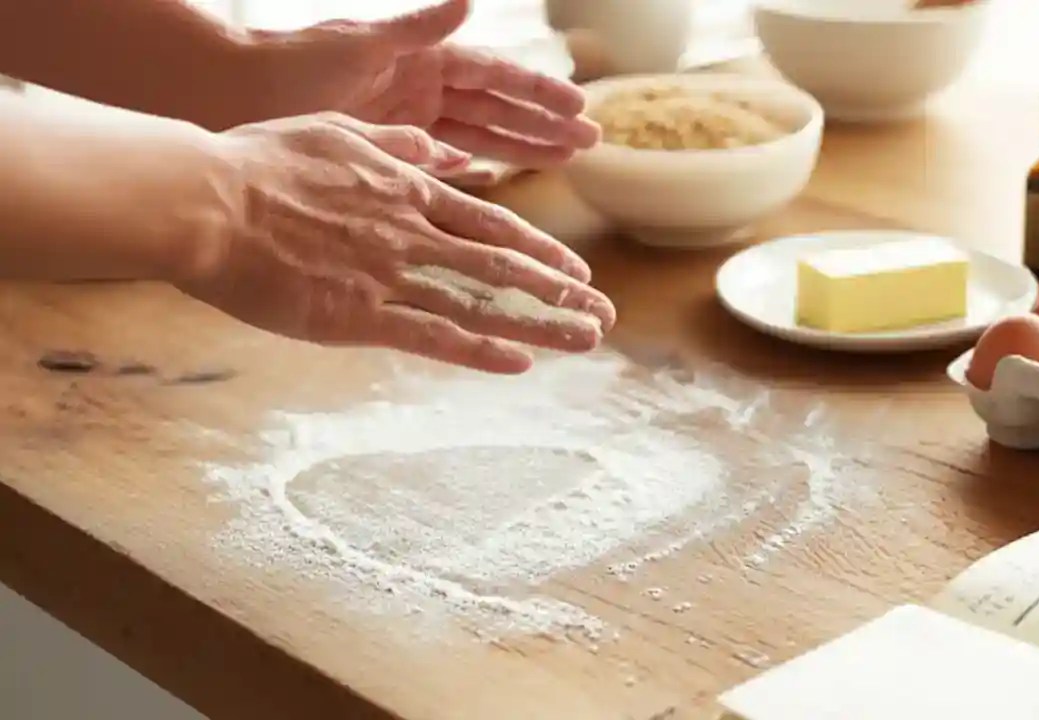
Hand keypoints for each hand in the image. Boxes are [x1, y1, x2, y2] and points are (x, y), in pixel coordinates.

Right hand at [179, 111, 614, 373]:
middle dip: (561, 292)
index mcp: (408, 190)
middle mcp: (412, 233)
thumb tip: (439, 147)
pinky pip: (432, 336)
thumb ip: (396, 142)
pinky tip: (520, 363)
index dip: (540, 252)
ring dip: (542, 324)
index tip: (575, 271)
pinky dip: (480, 350)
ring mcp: (390, 275)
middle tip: (604, 312)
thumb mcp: (337, 132)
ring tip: (587, 339)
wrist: (205, 201)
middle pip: (504, 267)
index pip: (492, 226)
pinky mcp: (358, 316)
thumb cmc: (260, 164)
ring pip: (482, 303)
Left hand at [233, 0, 600, 167]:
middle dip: (543, 125)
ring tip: (564, 161)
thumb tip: (468, 0)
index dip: (538, 91)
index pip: (494, 76)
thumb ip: (416, 28)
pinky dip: (467, 172)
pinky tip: (496, 180)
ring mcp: (403, 122)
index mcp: (419, 60)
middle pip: (496, 110)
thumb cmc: (286, 65)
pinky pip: (439, 163)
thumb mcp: (358, 46)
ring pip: (476, 138)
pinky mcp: (384, 152)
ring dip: (519, 150)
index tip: (579, 105)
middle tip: (592, 142)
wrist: (225, 98)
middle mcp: (418, 89)